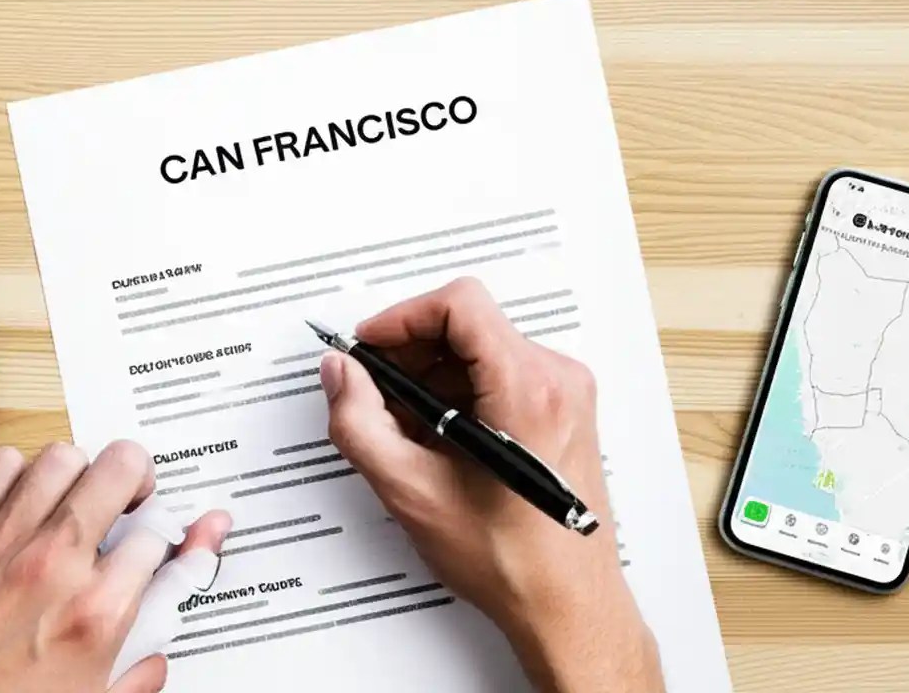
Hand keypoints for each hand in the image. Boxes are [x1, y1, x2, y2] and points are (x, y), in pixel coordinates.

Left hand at [0, 440, 231, 692]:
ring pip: (64, 457)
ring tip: (79, 496)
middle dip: (137, 478)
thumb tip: (164, 647)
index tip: (168, 539)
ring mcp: (5, 542)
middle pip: (122, 468)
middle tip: (131, 498)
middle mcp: (55, 565)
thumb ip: (140, 670)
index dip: (169, 536)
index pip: (160, 534)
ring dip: (80, 472)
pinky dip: (17, 473)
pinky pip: (0, 466)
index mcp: (99, 610)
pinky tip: (25, 500)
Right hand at [320, 278, 662, 692]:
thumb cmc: (514, 562)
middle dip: (411, 353)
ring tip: (404, 427)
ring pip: (482, 351)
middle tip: (373, 391)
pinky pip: (501, 376)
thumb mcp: (413, 492)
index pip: (459, 305)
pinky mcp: (564, 411)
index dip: (402, 318)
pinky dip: (460, 395)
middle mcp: (557, 382)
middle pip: (469, 325)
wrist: (567, 603)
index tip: (370, 346)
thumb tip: (341, 374)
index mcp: (529, 390)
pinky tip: (437, 439)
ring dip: (433, 378)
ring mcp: (566, 395)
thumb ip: (360, 424)